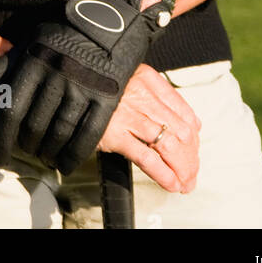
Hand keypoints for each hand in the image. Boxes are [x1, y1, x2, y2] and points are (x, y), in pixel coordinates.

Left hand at [0, 0, 170, 175]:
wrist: (110, 22)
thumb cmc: (63, 35)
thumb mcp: (32, 42)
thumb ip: (3, 65)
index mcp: (34, 61)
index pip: (12, 110)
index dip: (2, 141)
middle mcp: (56, 74)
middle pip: (35, 126)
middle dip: (28, 146)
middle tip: (30, 151)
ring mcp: (83, 85)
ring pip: (60, 133)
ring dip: (50, 153)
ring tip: (46, 158)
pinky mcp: (107, 96)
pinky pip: (88, 135)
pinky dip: (75, 155)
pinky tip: (66, 164)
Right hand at [98, 63, 200, 192]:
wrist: (67, 82)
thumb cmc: (97, 85)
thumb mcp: (128, 80)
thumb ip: (155, 96)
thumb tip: (189, 123)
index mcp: (147, 79)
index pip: (185, 112)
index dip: (194, 137)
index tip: (193, 150)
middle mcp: (142, 95)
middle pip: (182, 131)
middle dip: (191, 157)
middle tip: (191, 172)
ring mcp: (129, 115)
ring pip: (169, 146)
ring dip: (182, 168)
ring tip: (184, 182)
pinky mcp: (115, 134)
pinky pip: (147, 158)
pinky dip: (164, 174)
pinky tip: (171, 183)